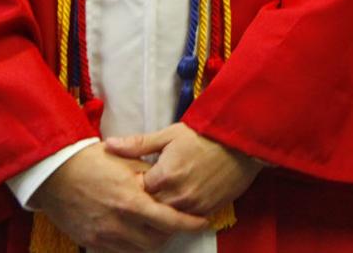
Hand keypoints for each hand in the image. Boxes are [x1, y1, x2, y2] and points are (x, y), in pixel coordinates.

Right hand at [28, 142, 207, 252]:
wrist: (55, 173)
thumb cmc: (92, 161)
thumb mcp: (128, 162)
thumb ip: (151, 177)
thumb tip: (169, 186)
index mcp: (131, 201)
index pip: (170, 220)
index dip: (189, 224)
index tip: (202, 222)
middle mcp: (119, 223)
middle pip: (157, 240)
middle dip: (170, 232)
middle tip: (175, 220)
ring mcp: (103, 235)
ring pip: (139, 250)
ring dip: (151, 240)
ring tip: (155, 225)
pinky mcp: (91, 241)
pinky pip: (119, 251)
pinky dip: (131, 244)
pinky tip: (134, 230)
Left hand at [101, 123, 262, 216]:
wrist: (243, 141)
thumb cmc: (205, 134)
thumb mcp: (170, 134)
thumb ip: (139, 144)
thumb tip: (109, 145)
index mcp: (164, 175)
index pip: (138, 191)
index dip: (138, 185)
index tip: (141, 177)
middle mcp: (178, 194)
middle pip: (152, 207)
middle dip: (150, 199)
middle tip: (154, 187)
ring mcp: (194, 204)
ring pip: (169, 217)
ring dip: (166, 207)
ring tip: (169, 193)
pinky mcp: (209, 210)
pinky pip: (188, 219)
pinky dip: (183, 212)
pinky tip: (184, 199)